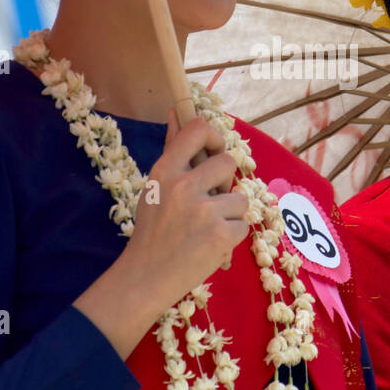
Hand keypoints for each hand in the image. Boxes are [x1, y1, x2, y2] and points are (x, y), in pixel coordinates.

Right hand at [125, 109, 251, 305]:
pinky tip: (209, 245)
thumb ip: (173, 151)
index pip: (198, 129)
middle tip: (209, 201)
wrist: (145, 277)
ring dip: (230, 214)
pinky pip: (243, 225)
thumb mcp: (155, 187)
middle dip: (225, 182)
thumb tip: (177, 112)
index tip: (213, 153)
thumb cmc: (152, 231)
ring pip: (241, 199)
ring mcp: (203, 211)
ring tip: (206, 228)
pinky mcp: (221, 235)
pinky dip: (231, 237)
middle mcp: (183, 186)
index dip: (214, 137)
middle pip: (228, 162)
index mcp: (164, 171)